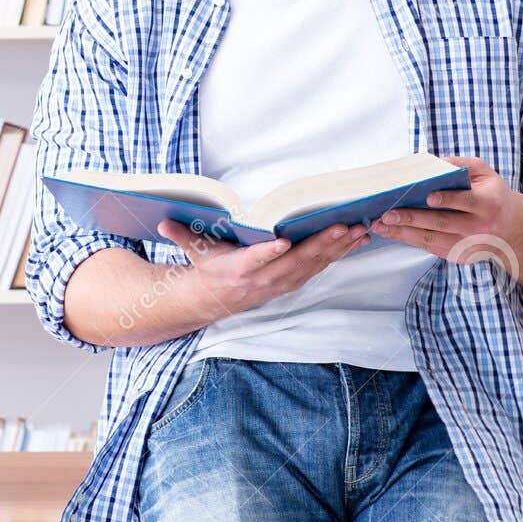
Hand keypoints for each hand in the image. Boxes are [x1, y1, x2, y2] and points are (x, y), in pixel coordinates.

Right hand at [156, 217, 370, 323]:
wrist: (216, 299)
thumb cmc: (208, 268)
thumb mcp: (193, 252)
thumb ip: (180, 235)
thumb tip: (162, 222)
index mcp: (239, 269)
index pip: (255, 260)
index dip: (268, 253)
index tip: (282, 242)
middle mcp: (264, 279)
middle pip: (296, 262)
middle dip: (321, 244)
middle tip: (342, 225)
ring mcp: (282, 282)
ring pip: (315, 264)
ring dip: (339, 248)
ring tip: (359, 229)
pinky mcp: (294, 280)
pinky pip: (321, 266)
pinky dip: (340, 253)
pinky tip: (357, 239)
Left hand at [368, 155, 520, 262]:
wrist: (511, 229)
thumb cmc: (492, 195)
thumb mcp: (485, 174)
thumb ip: (461, 165)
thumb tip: (432, 163)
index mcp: (489, 204)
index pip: (467, 202)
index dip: (448, 199)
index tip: (428, 197)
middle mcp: (480, 227)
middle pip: (442, 223)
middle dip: (412, 218)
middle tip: (387, 214)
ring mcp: (468, 245)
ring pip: (432, 239)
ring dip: (403, 233)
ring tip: (380, 226)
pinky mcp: (459, 256)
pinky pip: (430, 247)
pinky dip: (409, 240)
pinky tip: (391, 233)